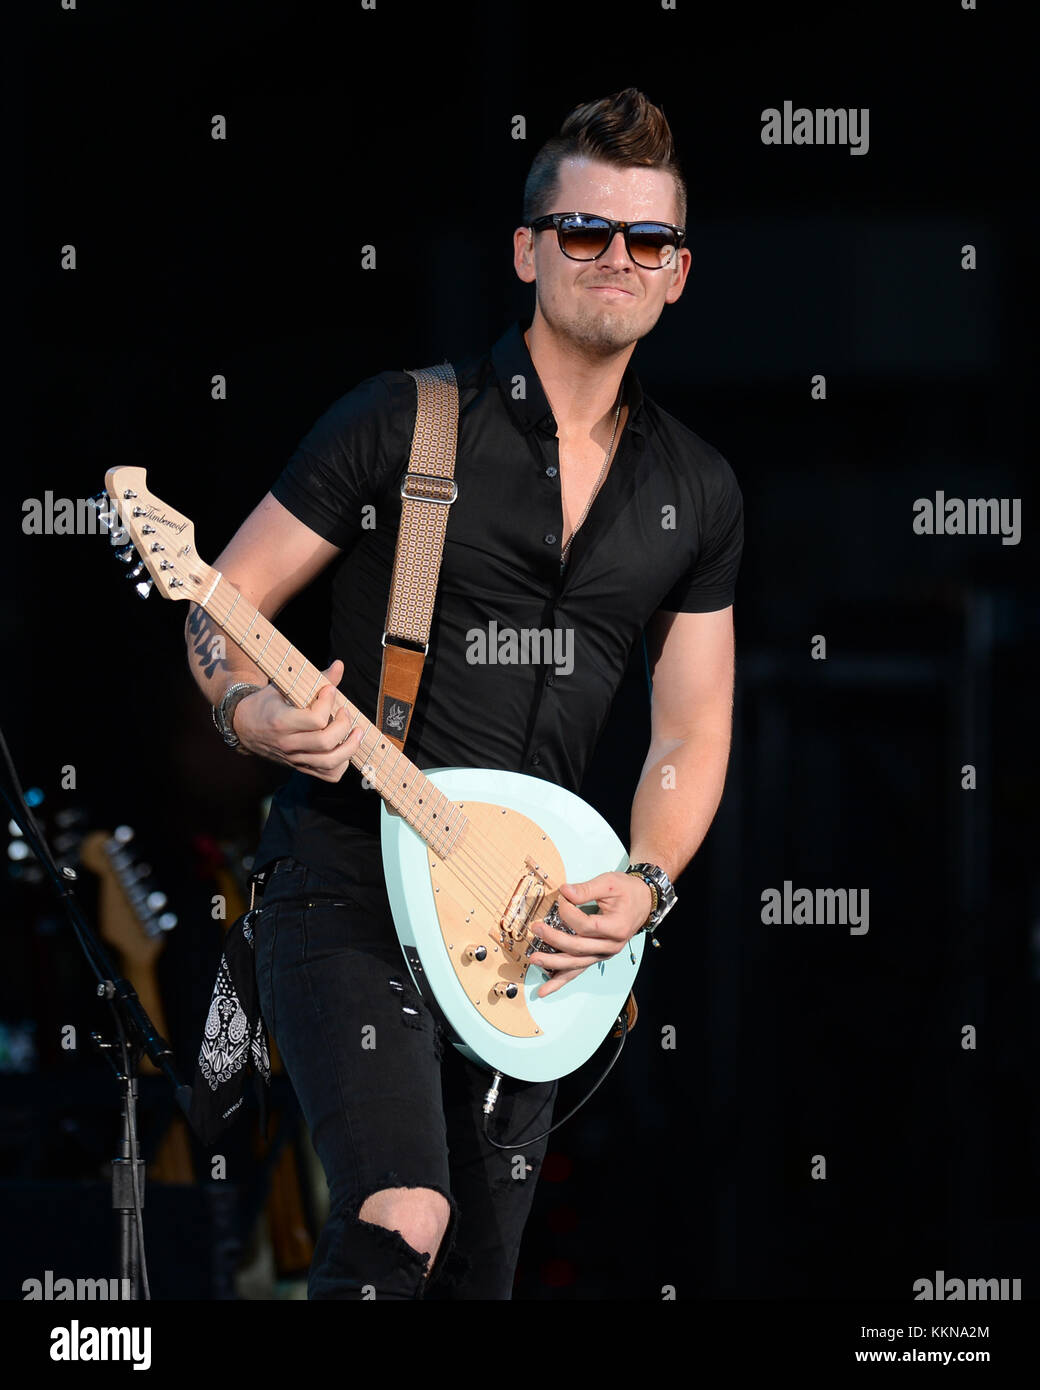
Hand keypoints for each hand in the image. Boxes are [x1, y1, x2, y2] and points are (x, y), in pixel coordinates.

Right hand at [232, 659, 363, 781]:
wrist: (243, 726)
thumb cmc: (265, 703)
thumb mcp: (283, 687)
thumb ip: (314, 678)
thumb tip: (340, 665)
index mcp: (281, 722)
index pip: (315, 719)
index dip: (328, 702)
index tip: (329, 690)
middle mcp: (287, 744)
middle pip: (326, 742)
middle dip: (343, 725)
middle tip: (344, 712)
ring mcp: (295, 759)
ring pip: (330, 762)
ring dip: (350, 747)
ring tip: (356, 732)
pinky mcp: (300, 767)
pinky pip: (328, 775)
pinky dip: (342, 763)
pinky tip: (344, 747)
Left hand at [528, 870, 652, 997]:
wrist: (643, 901)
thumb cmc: (627, 891)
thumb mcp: (609, 883)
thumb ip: (586, 889)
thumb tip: (565, 891)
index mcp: (617, 927)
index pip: (587, 925)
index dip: (569, 912)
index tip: (561, 899)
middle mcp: (611, 945)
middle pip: (579, 947)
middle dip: (555, 939)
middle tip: (537, 928)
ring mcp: (604, 953)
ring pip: (577, 963)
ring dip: (553, 963)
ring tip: (534, 959)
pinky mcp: (597, 956)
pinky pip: (578, 970)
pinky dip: (561, 980)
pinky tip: (546, 989)